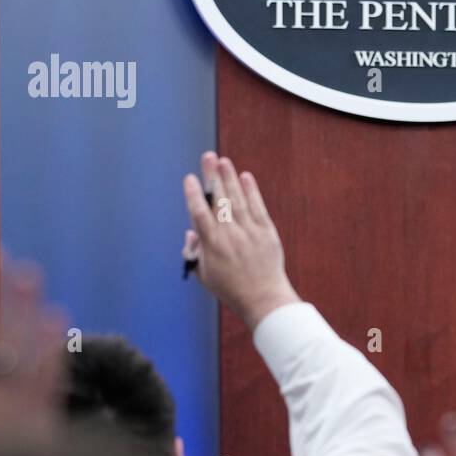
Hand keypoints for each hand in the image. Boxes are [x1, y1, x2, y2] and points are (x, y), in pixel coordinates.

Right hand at [182, 152, 298, 329]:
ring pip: (237, 200)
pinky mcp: (267, 233)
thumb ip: (195, 251)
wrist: (263, 299)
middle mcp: (230, 235)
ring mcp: (249, 232)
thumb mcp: (204, 275)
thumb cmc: (231, 289)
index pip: (199, 214)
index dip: (193, 194)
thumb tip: (191, 232)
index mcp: (212, 245)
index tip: (189, 178)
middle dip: (212, 176)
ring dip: (230, 178)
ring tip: (223, 161)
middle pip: (218, 200)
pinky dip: (251, 192)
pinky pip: (258, 208)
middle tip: (208, 156)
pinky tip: (245, 177)